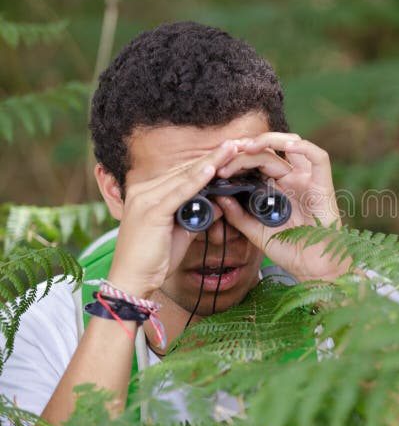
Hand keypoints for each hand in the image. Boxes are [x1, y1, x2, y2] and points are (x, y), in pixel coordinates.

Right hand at [107, 140, 241, 297]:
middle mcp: (144, 191)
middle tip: (239, 143)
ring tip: (233, 148)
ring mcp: (145, 199)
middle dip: (215, 156)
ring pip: (185, 176)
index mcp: (148, 192)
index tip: (231, 152)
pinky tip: (212, 169)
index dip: (209, 161)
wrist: (132, 281)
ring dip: (212, 162)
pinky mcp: (151, 212)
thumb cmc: (154, 259)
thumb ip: (199, 215)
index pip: (184, 172)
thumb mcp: (182, 232)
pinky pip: (179, 193)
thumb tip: (220, 204)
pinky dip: (196, 181)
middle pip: (186, 169)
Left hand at [215, 133, 347, 280]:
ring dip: (270, 140)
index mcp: (276, 190)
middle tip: (226, 154)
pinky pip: (319, 158)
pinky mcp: (323, 185)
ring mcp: (308, 181)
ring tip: (247, 146)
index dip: (237, 160)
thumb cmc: (291, 252)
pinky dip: (304, 148)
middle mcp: (292, 180)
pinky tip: (286, 146)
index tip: (217, 167)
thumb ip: (238, 216)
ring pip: (293, 145)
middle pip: (269, 152)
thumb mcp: (257, 234)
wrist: (315, 271)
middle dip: (246, 150)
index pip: (255, 164)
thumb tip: (218, 197)